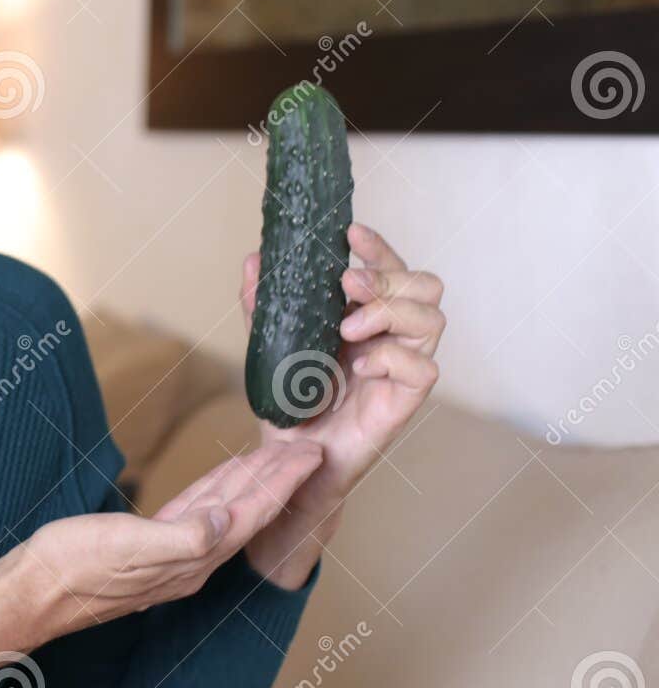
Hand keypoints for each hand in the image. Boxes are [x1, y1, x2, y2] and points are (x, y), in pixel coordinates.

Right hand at [0, 440, 324, 681]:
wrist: (31, 592)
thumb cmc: (71, 568)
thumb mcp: (126, 546)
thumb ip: (180, 536)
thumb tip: (223, 519)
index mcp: (191, 559)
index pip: (251, 514)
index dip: (283, 483)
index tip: (311, 455)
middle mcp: (190, 561)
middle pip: (246, 511)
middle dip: (276, 479)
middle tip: (305, 446)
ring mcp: (170, 556)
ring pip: (223, 510)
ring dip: (249, 483)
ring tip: (272, 457)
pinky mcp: (147, 547)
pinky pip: (195, 513)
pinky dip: (214, 492)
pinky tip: (219, 484)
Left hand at [240, 221, 445, 512]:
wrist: (290, 455)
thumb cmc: (290, 399)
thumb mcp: (269, 344)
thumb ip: (263, 304)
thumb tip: (254, 260)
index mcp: (365, 314)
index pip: (391, 268)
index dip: (379, 247)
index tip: (351, 232)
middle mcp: (391, 335)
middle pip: (425, 285)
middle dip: (388, 275)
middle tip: (347, 285)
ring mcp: (402, 366)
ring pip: (432, 318)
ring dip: (389, 311)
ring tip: (347, 329)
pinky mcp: (406, 400)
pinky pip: (424, 368)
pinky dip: (392, 358)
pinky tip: (361, 367)